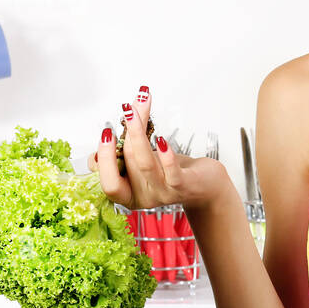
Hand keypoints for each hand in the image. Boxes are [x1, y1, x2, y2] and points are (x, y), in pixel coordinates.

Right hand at [87, 84, 222, 210]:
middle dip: (122, 136)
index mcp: (129, 194)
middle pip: (125, 166)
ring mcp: (164, 194)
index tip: (107, 133)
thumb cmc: (171, 171)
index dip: (102, 160)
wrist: (206, 184)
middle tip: (126, 110)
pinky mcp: (184, 186)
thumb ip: (130, 145)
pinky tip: (162, 140)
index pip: (107, 183)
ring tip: (135, 112)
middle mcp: (144, 197)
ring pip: (145, 165)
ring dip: (138, 135)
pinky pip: (172, 173)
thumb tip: (122, 115)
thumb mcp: (145, 160)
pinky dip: (166, 156)